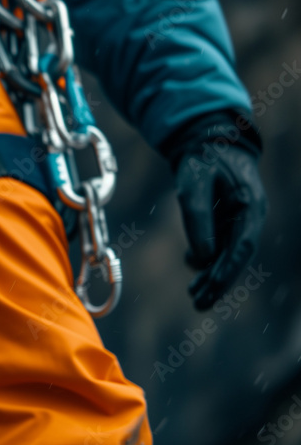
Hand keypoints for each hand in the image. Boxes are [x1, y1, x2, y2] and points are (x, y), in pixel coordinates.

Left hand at [167, 112, 266, 309]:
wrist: (209, 140)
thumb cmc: (203, 159)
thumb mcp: (193, 185)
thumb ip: (197, 220)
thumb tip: (201, 258)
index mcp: (251, 206)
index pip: (242, 246)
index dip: (229, 269)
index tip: (214, 287)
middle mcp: (250, 217)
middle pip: (236, 257)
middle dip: (220, 282)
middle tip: (200, 304)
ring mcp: (241, 220)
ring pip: (228, 255)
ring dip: (212, 276)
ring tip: (195, 297)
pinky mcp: (229, 221)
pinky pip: (221, 246)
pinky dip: (208, 261)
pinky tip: (194, 272)